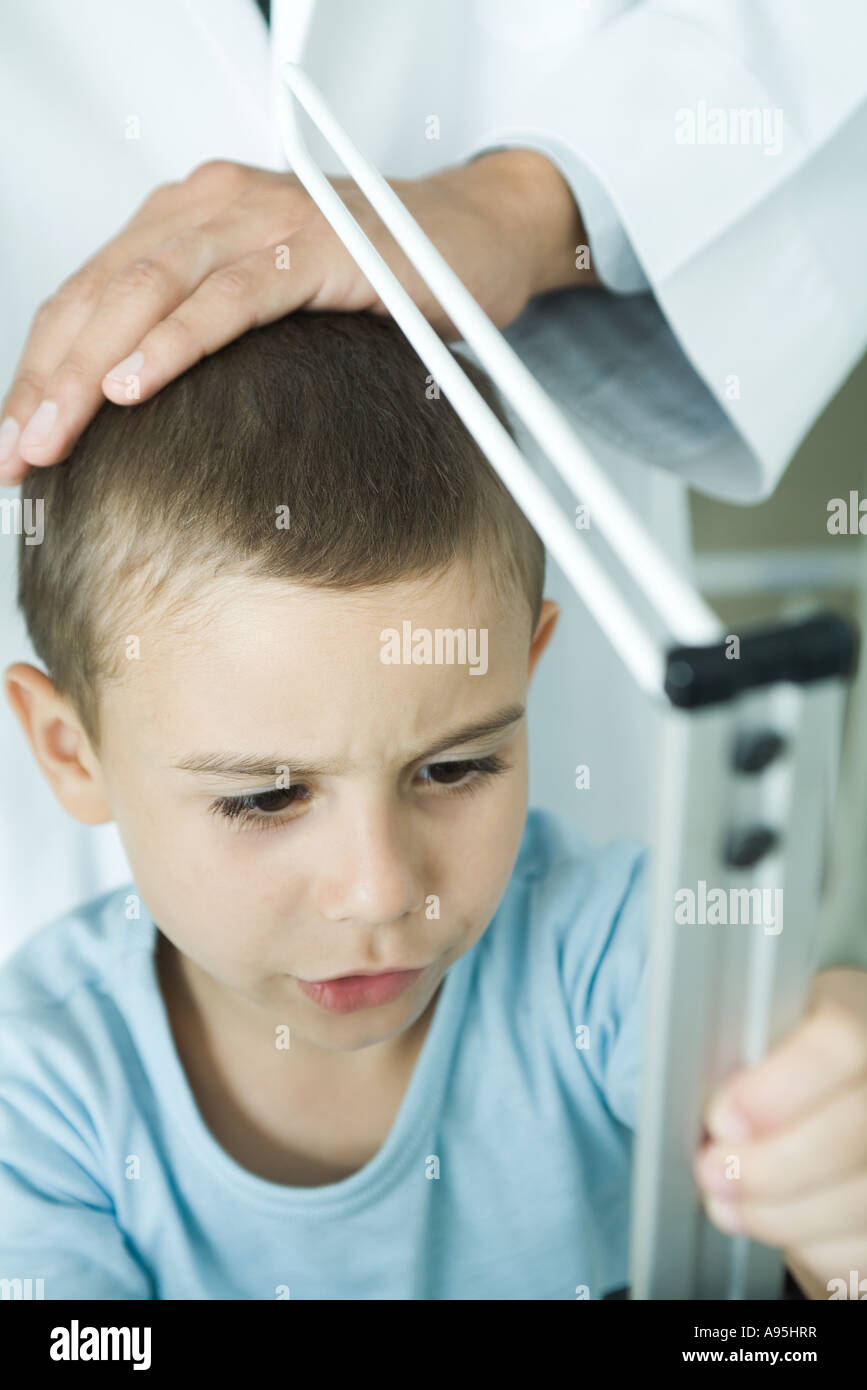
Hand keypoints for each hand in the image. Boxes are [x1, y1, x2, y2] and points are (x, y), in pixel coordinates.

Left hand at [0, 151, 593, 481]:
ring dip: (90, 371)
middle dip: (48, 381)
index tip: (14, 437)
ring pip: (147, 293)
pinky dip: (176, 342)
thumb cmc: (379, 278)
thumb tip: (140, 415)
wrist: (477, 238)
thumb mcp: (271, 308)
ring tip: (54, 435)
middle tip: (16, 453)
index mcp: (189, 220)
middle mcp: (212, 207)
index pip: (89, 295)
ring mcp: (261, 221)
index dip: (41, 368)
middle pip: (101, 295)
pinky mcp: (313, 247)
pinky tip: (135, 386)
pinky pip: (228, 297)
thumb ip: (206, 337)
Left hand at [693, 967, 866, 1298]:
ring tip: (727, 1203)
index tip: (723, 1119)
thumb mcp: (760, 1028)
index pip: (843, 1041)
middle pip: (855, 1132)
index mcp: (859, 1010)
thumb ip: (741, 1048)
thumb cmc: (777, 1059)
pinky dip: (813, 1246)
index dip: (781, 1088)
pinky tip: (777, 1220)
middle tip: (712, 1171)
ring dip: (781, 1215)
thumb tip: (700, 1091)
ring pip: (861, 1202)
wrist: (816, 1097)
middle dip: (772, 1167)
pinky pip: (862, 1249)